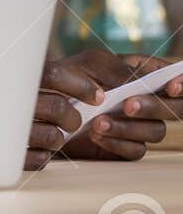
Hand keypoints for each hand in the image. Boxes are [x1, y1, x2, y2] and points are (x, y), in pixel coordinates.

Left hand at [25, 52, 182, 169]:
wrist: (45, 101)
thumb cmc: (70, 75)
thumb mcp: (91, 63)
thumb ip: (118, 69)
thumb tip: (141, 83)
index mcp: (145, 74)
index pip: (175, 81)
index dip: (180, 84)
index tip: (171, 87)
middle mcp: (148, 100)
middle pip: (174, 109)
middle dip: (154, 108)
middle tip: (128, 105)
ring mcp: (139, 124)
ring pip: (156, 132)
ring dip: (129, 127)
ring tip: (98, 121)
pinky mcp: (126, 145)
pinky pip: (136, 150)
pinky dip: (117, 143)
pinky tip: (96, 135)